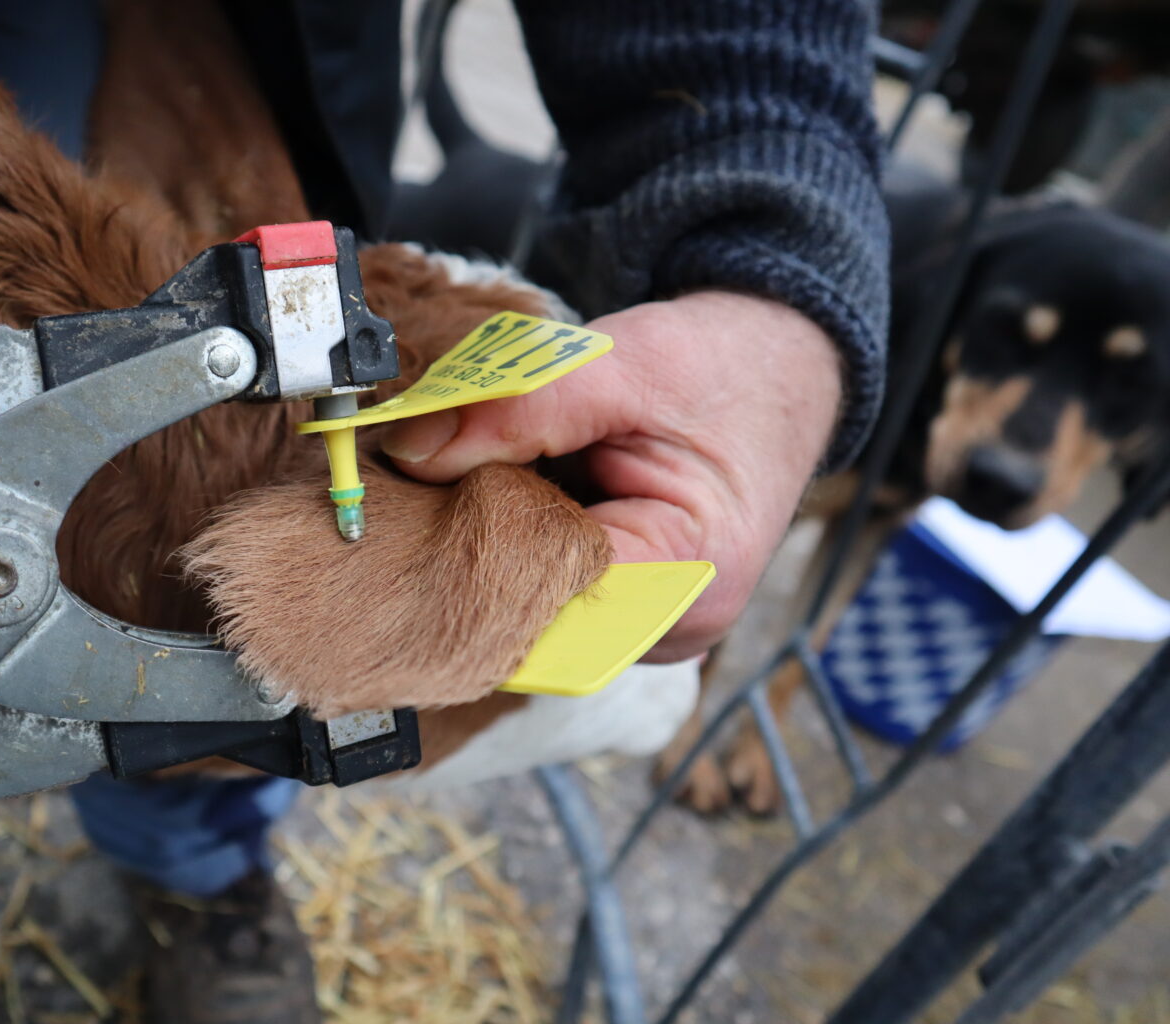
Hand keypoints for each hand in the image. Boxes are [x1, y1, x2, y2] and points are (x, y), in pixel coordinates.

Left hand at [381, 291, 841, 660]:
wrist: (778, 368)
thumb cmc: (721, 366)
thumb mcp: (617, 364)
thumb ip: (515, 408)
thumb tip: (411, 454)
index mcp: (692, 575)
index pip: (546, 603)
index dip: (478, 553)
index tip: (435, 495)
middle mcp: (675, 624)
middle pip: (536, 614)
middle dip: (483, 546)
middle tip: (452, 475)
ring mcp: (653, 624)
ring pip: (537, 605)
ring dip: (504, 542)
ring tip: (514, 473)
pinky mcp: (633, 606)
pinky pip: (556, 588)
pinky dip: (529, 540)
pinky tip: (533, 494)